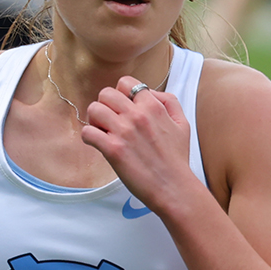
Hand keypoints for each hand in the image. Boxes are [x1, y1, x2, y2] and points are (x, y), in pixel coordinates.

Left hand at [81, 79, 201, 215]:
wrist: (173, 186)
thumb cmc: (177, 158)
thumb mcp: (182, 124)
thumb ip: (169, 102)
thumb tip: (151, 92)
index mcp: (153, 107)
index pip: (126, 83)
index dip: (121, 93)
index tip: (123, 107)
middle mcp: (137, 115)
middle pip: (105, 93)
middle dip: (105, 105)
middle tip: (110, 120)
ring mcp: (123, 131)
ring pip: (94, 109)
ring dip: (95, 120)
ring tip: (103, 132)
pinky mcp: (112, 149)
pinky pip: (88, 132)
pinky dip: (89, 137)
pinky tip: (99, 144)